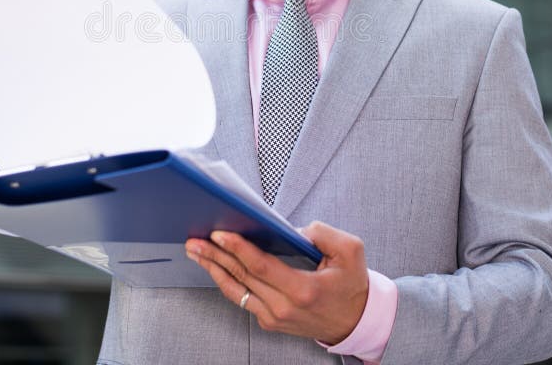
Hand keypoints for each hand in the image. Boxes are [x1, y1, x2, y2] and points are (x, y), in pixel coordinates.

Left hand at [185, 221, 368, 344]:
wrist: (356, 321)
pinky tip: (214, 266)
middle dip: (215, 255)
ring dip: (213, 268)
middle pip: (241, 277)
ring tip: (195, 251)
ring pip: (236, 290)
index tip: (219, 234)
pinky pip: (242, 298)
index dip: (237, 248)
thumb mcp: (350, 251)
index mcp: (302, 290)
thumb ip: (322, 233)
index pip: (260, 266)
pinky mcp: (269, 321)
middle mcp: (284, 307)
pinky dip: (226, 281)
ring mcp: (274, 317)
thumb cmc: (352, 285)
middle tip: (195, 240)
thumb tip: (292, 230)